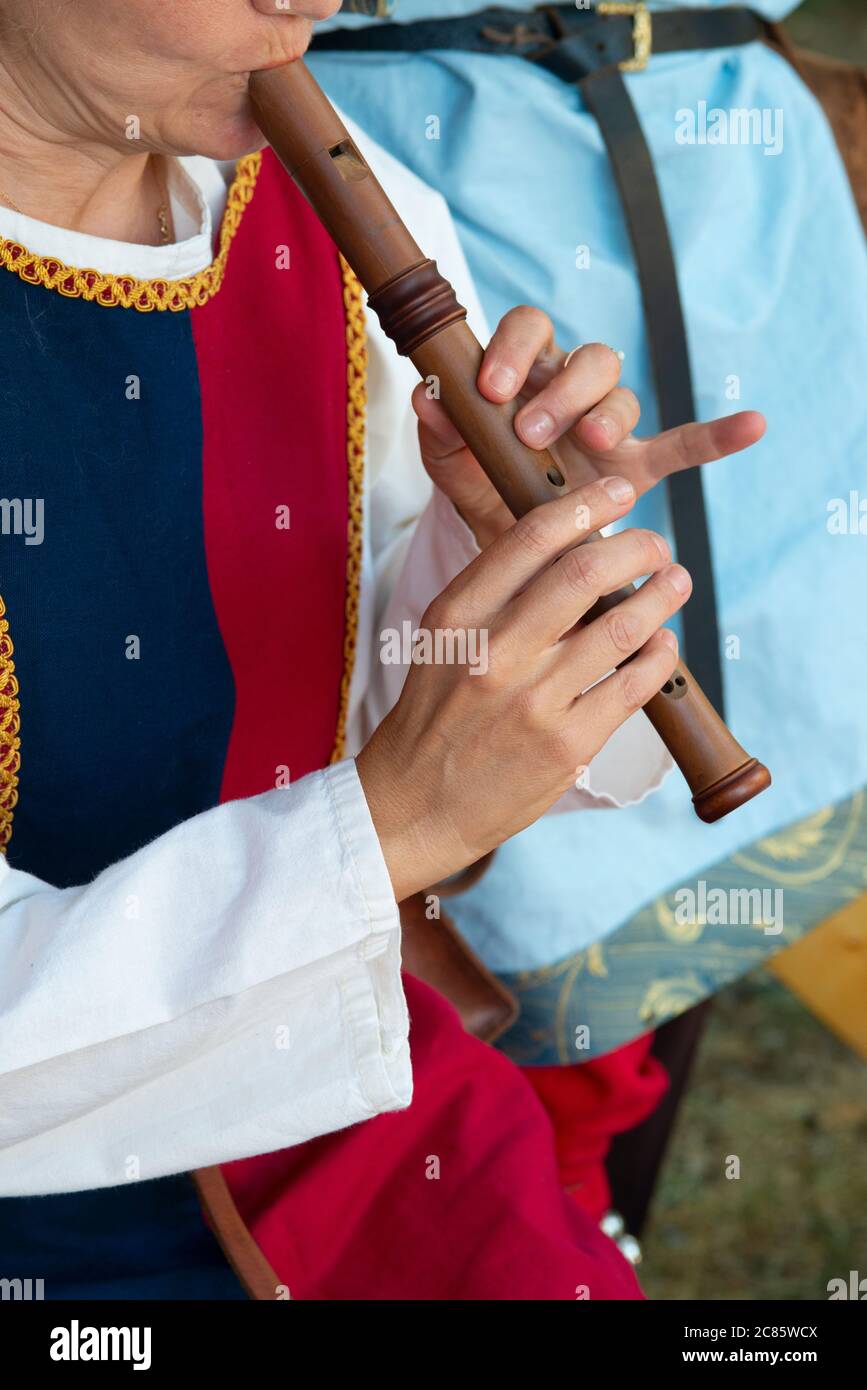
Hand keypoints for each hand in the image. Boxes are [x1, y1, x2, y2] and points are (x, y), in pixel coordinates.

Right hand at [356, 476, 689, 902]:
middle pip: (585, 573)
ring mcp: (533, 701)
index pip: (530, 539)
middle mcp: (494, 653)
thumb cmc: (436, 714)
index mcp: (458, 615)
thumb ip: (495, 593)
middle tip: (657, 544)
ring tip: (675, 582)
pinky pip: (633, 685)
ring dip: (661, 596)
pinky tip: (662, 644)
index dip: (585, 506)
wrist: (414, 805)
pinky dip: (659, 655)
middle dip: (637, 546)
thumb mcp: (443, 640)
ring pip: (621, 628)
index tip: (618, 493)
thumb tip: (573, 544)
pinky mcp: (566, 746)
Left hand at [413, 306, 764, 548]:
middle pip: (587, 356)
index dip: (513, 348)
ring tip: (590, 441)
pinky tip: (753, 426)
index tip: (490, 389)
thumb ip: (440, 427)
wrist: (508, 542)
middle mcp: (571, 388)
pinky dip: (717, 436)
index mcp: (525, 372)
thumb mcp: (449, 460)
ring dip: (606, 412)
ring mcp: (609, 425)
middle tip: (531, 431)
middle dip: (562, 388)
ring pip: (624, 393)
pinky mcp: (636, 466)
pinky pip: (684, 444)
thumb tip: (428, 396)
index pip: (529, 329)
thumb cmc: (478, 483)